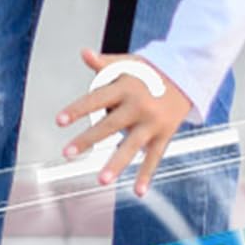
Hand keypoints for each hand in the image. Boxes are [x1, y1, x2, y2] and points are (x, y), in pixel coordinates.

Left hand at [56, 49, 192, 197]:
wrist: (185, 77)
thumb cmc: (149, 71)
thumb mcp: (127, 63)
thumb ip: (103, 63)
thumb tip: (84, 53)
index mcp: (126, 86)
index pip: (96, 99)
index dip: (77, 110)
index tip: (59, 121)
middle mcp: (139, 105)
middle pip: (110, 125)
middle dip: (88, 140)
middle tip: (67, 153)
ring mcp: (153, 122)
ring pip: (132, 146)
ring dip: (116, 164)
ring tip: (101, 180)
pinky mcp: (164, 135)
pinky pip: (154, 157)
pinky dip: (146, 174)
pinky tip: (137, 191)